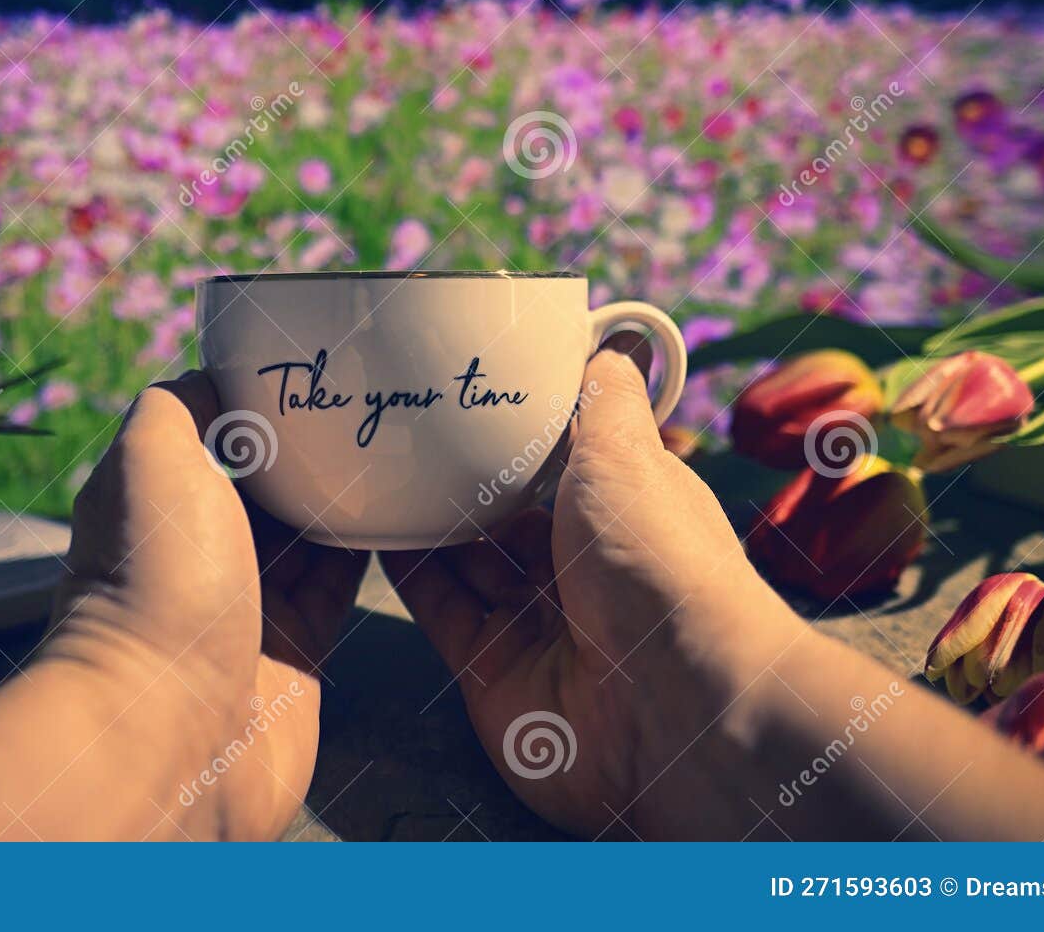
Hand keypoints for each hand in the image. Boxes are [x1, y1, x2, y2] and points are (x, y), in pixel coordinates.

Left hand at [48, 371, 367, 839]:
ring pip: (310, 533)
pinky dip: (371, 548)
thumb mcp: (151, 457)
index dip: (262, 402)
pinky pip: (342, 585)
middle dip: (312, 447)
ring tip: (400, 445)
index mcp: (158, 502)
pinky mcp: (298, 652)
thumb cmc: (156, 589)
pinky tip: (403, 511)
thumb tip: (214, 375)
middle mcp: (199, 554)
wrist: (172, 735)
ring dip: (348, 494)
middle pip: (268, 483)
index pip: (217, 435)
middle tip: (372, 400)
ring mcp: (248, 607)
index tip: (315, 367)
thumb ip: (180, 404)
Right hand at [382, 341, 797, 837]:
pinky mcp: (491, 670)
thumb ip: (603, 397)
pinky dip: (406, 570)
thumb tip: (614, 340)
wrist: (673, 704)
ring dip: (424, 518)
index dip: (515, 430)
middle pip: (504, 513)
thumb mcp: (629, 454)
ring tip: (371, 464)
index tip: (462, 389)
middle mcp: (580, 567)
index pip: (559, 461)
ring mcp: (535, 622)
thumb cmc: (657, 563)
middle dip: (458, 476)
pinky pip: (439, 609)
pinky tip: (371, 526)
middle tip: (398, 425)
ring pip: (466, 559)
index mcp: (621, 510)